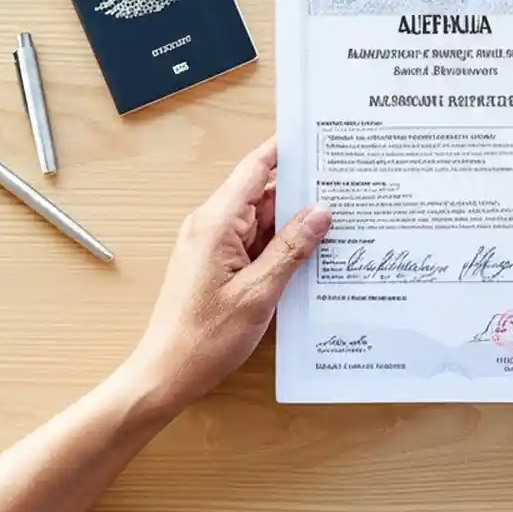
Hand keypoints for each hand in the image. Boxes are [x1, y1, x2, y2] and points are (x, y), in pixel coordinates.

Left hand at [124, 137, 330, 409]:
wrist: (165, 374)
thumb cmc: (204, 338)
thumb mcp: (259, 293)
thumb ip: (292, 248)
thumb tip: (322, 210)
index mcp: (216, 223)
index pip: (256, 168)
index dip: (287, 149)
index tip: (319, 137)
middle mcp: (211, 226)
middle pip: (263, 194)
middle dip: (302, 191)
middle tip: (347, 187)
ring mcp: (213, 246)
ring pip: (262, 221)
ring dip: (295, 224)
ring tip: (340, 223)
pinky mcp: (218, 265)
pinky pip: (255, 244)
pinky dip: (282, 247)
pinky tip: (311, 255)